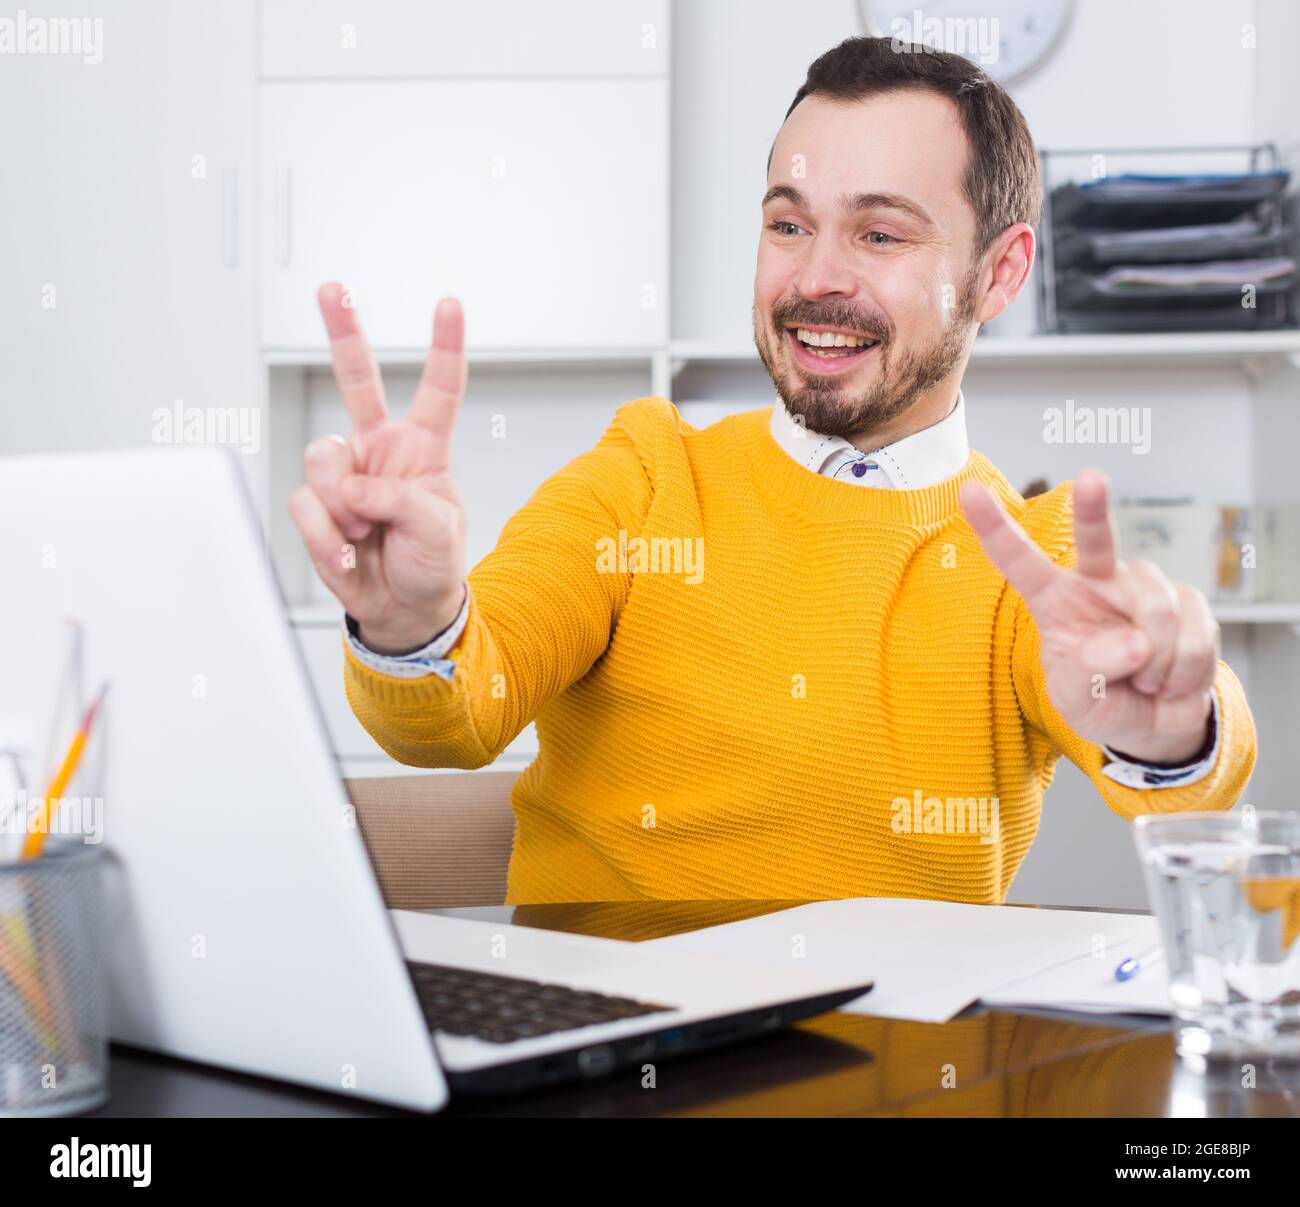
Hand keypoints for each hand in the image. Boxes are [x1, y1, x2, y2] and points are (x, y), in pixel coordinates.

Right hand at [289, 283, 467, 654]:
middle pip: (357, 379)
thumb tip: (355, 488)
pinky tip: (349, 552)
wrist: (402, 611)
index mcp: (423, 448)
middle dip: (343, 331)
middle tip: (332, 288)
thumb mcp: (440, 533)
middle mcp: (379, 450)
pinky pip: (307, 505)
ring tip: (366, 533)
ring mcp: (345, 475)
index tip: (450, 304)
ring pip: (323, 456)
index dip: (444, 346)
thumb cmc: (432, 566)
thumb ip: (402, 502)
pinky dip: (328, 537)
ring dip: (345, 504)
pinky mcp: (316, 504)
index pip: (438, 389)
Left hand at [960, 470, 1217, 764]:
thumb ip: (1089, 672)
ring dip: (1155, 660)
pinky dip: (1183, 670)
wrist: (1154, 724)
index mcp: (1054, 600)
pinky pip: (1194, 632)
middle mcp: (1097, 583)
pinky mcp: (1190, 603)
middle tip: (1090, 479)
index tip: (970, 492)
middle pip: (1096, 541)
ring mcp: (1144, 590)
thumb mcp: (1075, 699)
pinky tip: (1171, 680)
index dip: (994, 527)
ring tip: (1144, 681)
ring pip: (1156, 607)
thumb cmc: (1102, 703)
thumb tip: (1136, 642)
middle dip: (1093, 509)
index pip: (1019, 561)